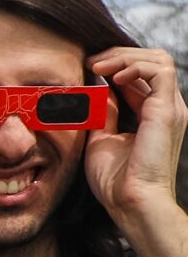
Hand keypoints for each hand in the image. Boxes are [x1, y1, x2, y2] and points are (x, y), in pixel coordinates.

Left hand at [86, 45, 187, 231]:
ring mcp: (170, 108)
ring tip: (98, 66)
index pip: (140, 74)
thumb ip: (105, 112)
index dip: (115, 64)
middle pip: (152, 60)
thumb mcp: (103, 137)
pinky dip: (135, 66)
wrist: (130, 201)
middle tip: (90, 62)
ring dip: (125, 57)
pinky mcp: (167, 111)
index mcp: (152, 113)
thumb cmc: (115, 179)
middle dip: (119, 54)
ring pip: (158, 59)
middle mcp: (166, 107)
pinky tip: (112, 77)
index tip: (86, 67)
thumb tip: (97, 89)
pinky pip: (160, 71)